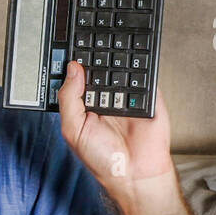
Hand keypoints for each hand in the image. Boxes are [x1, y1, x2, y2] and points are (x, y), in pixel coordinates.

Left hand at [56, 60, 174, 199]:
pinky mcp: (148, 94)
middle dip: (93, 56)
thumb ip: (69, 99)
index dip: (71, 64)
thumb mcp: (73, 129)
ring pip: (121, 66)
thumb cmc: (103, 158)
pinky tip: (129, 62)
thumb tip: (72, 69)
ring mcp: (127, 94)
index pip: (76, 78)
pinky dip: (138, 66)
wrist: (136, 173)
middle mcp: (105, 97)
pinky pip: (144, 74)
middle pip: (98, 68)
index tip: (67, 48)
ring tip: (107, 50)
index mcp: (84, 104)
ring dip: (115, 57)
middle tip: (87, 41)